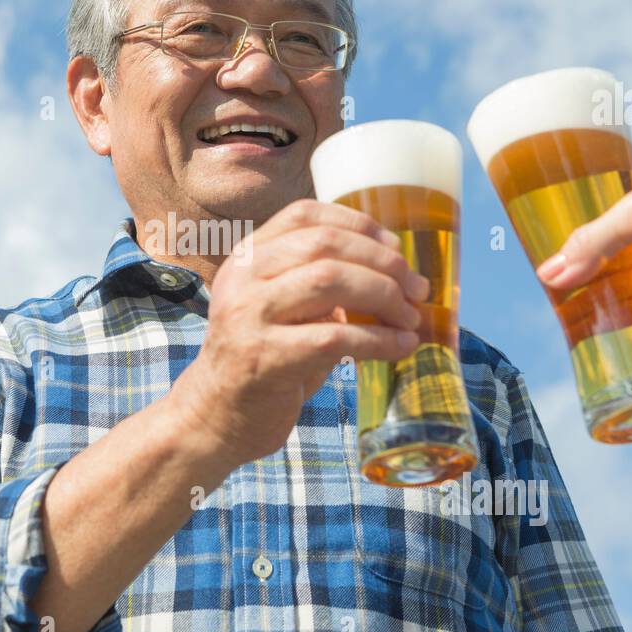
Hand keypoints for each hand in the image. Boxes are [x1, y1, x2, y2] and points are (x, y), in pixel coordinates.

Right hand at [171, 199, 427, 471]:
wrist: (215, 416)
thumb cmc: (262, 360)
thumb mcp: (279, 307)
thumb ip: (316, 282)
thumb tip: (392, 271)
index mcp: (247, 258)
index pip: (304, 214)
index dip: (358, 223)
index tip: (395, 247)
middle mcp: (243, 279)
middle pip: (324, 243)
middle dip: (382, 262)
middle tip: (416, 287)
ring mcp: (250, 316)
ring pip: (330, 280)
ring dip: (384, 296)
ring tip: (410, 317)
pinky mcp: (267, 358)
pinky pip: (336, 337)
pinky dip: (379, 340)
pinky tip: (401, 346)